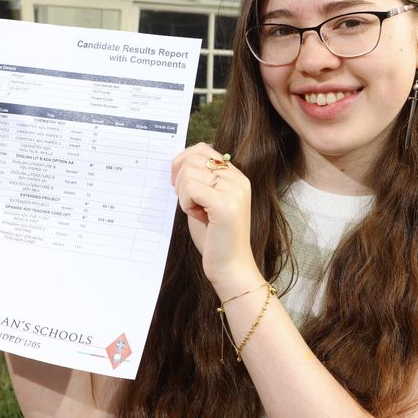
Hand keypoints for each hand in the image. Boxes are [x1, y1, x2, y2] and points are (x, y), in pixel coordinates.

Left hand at [171, 143, 262, 294]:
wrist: (231, 268)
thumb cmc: (215, 238)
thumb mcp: (207, 202)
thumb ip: (199, 181)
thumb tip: (178, 163)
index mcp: (236, 177)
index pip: (202, 149)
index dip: (183, 163)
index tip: (179, 184)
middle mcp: (238, 180)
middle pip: (193, 157)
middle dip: (180, 178)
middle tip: (187, 201)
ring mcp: (234, 191)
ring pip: (189, 173)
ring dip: (183, 194)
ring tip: (197, 212)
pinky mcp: (225, 205)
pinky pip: (190, 189)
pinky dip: (186, 204)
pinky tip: (198, 217)